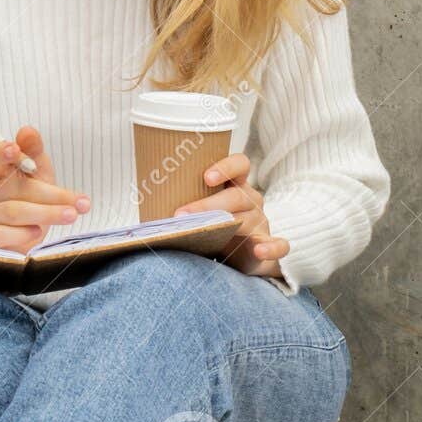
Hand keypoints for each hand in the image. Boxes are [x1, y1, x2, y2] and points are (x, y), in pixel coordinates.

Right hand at [0, 125, 90, 252]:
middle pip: (14, 187)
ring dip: (47, 214)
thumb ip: (33, 152)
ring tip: (71, 215)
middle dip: (51, 194)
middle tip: (80, 201)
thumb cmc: (26, 200)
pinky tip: (37, 232)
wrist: (16, 240)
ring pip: (15, 212)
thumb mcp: (36, 174)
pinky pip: (5, 234)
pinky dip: (24, 233)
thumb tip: (28, 130)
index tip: (15, 149)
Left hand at [172, 152, 288, 278]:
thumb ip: (182, 207)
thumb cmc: (214, 228)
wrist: (241, 257)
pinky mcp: (269, 245)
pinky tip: (259, 250)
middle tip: (181, 215)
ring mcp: (262, 222)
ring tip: (207, 233)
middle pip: (237, 195)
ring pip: (250, 218)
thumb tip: (142, 208)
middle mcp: (251, 200)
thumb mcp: (200, 212)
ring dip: (228, 226)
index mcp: (235, 185)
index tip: (205, 177)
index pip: (240, 164)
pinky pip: (279, 244)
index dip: (225, 166)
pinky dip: (271, 247)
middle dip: (209, 205)